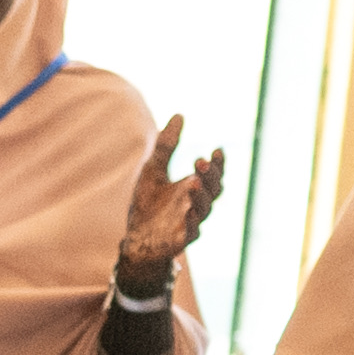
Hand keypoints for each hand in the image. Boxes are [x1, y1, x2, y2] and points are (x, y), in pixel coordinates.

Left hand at [115, 119, 226, 296]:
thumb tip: (180, 114)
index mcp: (194, 187)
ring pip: (205, 209)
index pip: (213, 174)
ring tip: (193, 182)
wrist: (135, 238)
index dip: (218, 163)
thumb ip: (166, 146)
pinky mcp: (181, 239)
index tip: (216, 150)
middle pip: (215, 189)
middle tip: (199, 160)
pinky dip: (192, 222)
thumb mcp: (153, 170)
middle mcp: (197, 204)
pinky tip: (187, 211)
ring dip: (201, 196)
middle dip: (210, 175)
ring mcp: (191, 222)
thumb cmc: (147, 204)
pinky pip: (192, 232)